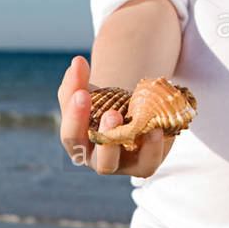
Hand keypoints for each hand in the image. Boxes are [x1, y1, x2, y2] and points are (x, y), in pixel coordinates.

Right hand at [58, 55, 174, 176]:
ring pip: (128, 166)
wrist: (131, 112)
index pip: (71, 136)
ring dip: (131, 146)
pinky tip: (157, 127)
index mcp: (79, 144)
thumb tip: (77, 62)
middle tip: (111, 115)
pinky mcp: (145, 163)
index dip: (74, 117)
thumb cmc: (102, 105)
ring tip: (139, 124)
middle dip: (105, 138)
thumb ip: (77, 81)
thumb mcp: (87, 93)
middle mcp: (98, 160)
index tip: (81, 94)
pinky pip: (149, 161)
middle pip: (99, 161)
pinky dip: (154, 147)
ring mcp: (123, 165)